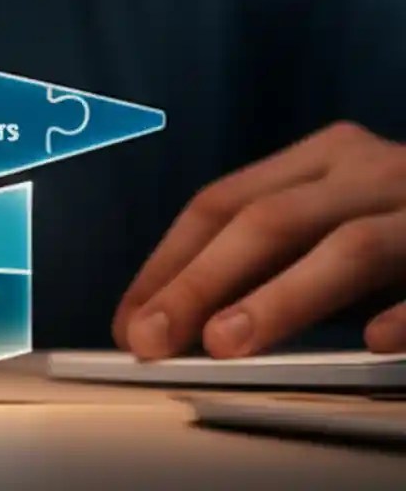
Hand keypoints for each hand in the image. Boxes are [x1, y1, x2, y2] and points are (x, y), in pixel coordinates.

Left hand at [114, 122, 405, 358]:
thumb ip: (271, 258)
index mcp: (324, 159)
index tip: (128, 322)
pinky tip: (375, 339)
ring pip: (348, 246)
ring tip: (226, 345)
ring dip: (282, 299)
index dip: (167, 263)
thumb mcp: (334, 224)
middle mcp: (373, 169)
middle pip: (268, 220)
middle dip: (199, 283)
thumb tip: (172, 317)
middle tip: (150, 340)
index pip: (221, 203)